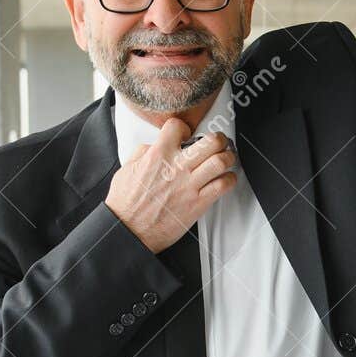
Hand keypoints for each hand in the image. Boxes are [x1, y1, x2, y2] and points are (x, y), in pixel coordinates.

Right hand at [104, 118, 237, 252]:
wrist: (129, 230)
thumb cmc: (126, 204)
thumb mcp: (126, 169)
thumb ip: (143, 153)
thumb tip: (154, 146)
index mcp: (158, 155)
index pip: (177, 126)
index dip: (183, 128)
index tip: (185, 134)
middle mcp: (177, 167)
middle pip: (211, 142)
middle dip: (218, 138)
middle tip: (218, 142)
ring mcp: (189, 185)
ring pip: (221, 161)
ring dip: (228, 157)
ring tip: (226, 158)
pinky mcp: (198, 203)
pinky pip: (223, 185)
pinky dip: (229, 179)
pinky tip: (225, 179)